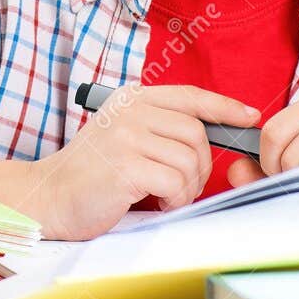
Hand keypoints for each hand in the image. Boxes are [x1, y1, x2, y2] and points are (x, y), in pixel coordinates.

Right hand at [27, 85, 260, 239]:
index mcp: (132, 99)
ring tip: (164, 195)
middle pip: (197, 133)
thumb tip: (213, 133)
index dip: (224, 106)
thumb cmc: (92, 174)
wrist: (49, 197)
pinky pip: (176, 182)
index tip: (249, 116)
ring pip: (190, 159)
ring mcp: (126, 136)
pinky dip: (174, 199)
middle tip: (180, 186)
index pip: (190, 96)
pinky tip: (155, 202)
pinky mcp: (125, 165)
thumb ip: (160, 128)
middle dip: (200, 166)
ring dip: (187, 187)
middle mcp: (130, 110)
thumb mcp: (125, 136)